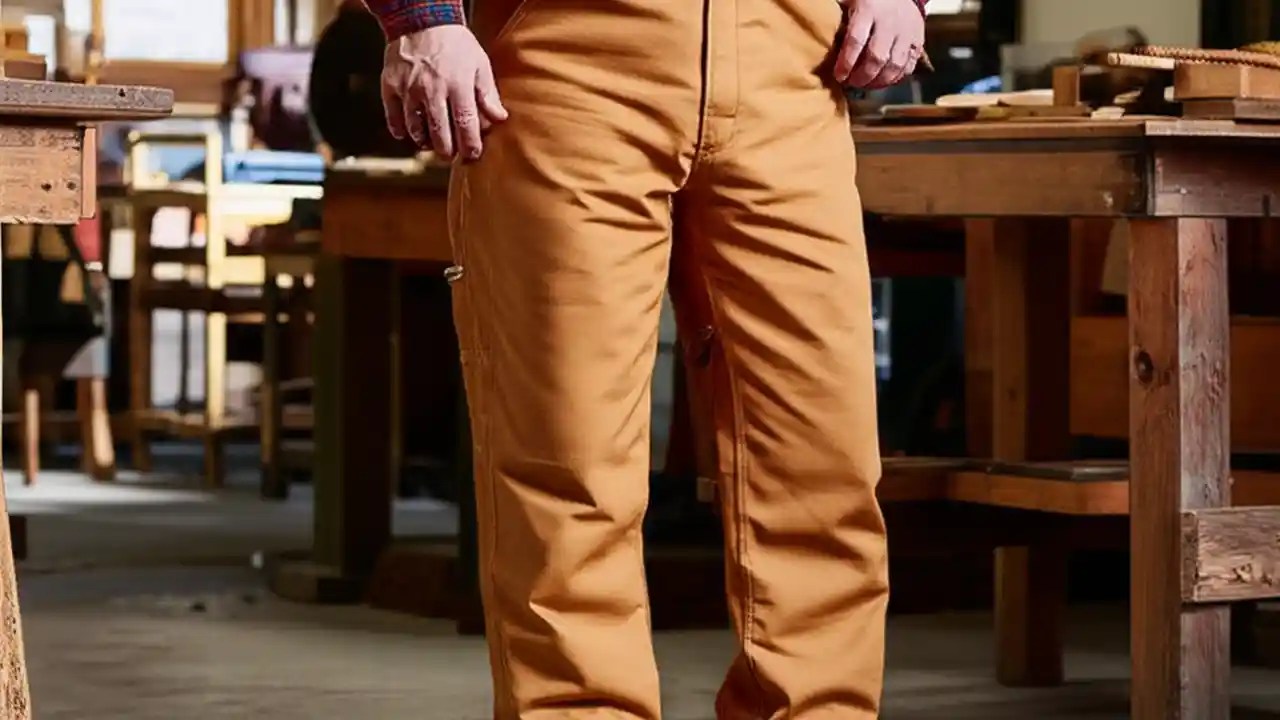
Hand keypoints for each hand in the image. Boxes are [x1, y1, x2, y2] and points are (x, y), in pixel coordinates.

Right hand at [381, 26, 508, 161]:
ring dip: (424, 142)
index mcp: (458, 85)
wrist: (421, 18)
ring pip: (415, 129)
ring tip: (431, 144)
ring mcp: (409, 88)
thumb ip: (488, 93)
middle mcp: (432, 90)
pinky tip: (407, 133)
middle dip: (447, 151)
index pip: (466, 125)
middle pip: (440, 133)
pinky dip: (400, 129)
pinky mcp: (390, 85)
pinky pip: (393, 116)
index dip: (470, 145)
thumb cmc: (455, 43)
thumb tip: (500, 119)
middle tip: (451, 155)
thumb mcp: (479, 63)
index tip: (473, 154)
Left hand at [833, 0, 925, 89]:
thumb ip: (836, 18)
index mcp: (868, 9)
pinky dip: (895, 78)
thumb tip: (817, 34)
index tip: (839, 76)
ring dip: (878, 81)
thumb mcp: (849, 1)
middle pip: (876, 57)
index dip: (846, 62)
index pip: (855, 40)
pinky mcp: (918, 41)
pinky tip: (883, 81)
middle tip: (851, 83)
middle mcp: (889, 21)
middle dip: (862, 76)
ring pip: (894, 65)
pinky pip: (909, 66)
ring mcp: (906, 32)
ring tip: (866, 85)